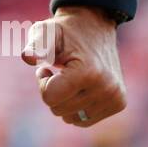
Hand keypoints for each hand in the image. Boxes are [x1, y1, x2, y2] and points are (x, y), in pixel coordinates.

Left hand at [20, 5, 125, 127]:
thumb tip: (28, 58)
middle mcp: (107, 88)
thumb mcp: (45, 32)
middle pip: (58, 110)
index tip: (47, 67)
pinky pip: (84, 120)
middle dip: (52, 91)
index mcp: (88, 72)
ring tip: (69, 79)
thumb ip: (35, 45)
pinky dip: (76, 107)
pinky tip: (79, 88)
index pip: (49, 98)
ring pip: (71, 118)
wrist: (95, 26)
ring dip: (64, 101)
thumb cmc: (65, 31)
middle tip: (59, 71)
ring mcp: (115, 97)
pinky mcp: (119, 103)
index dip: (42, 82)